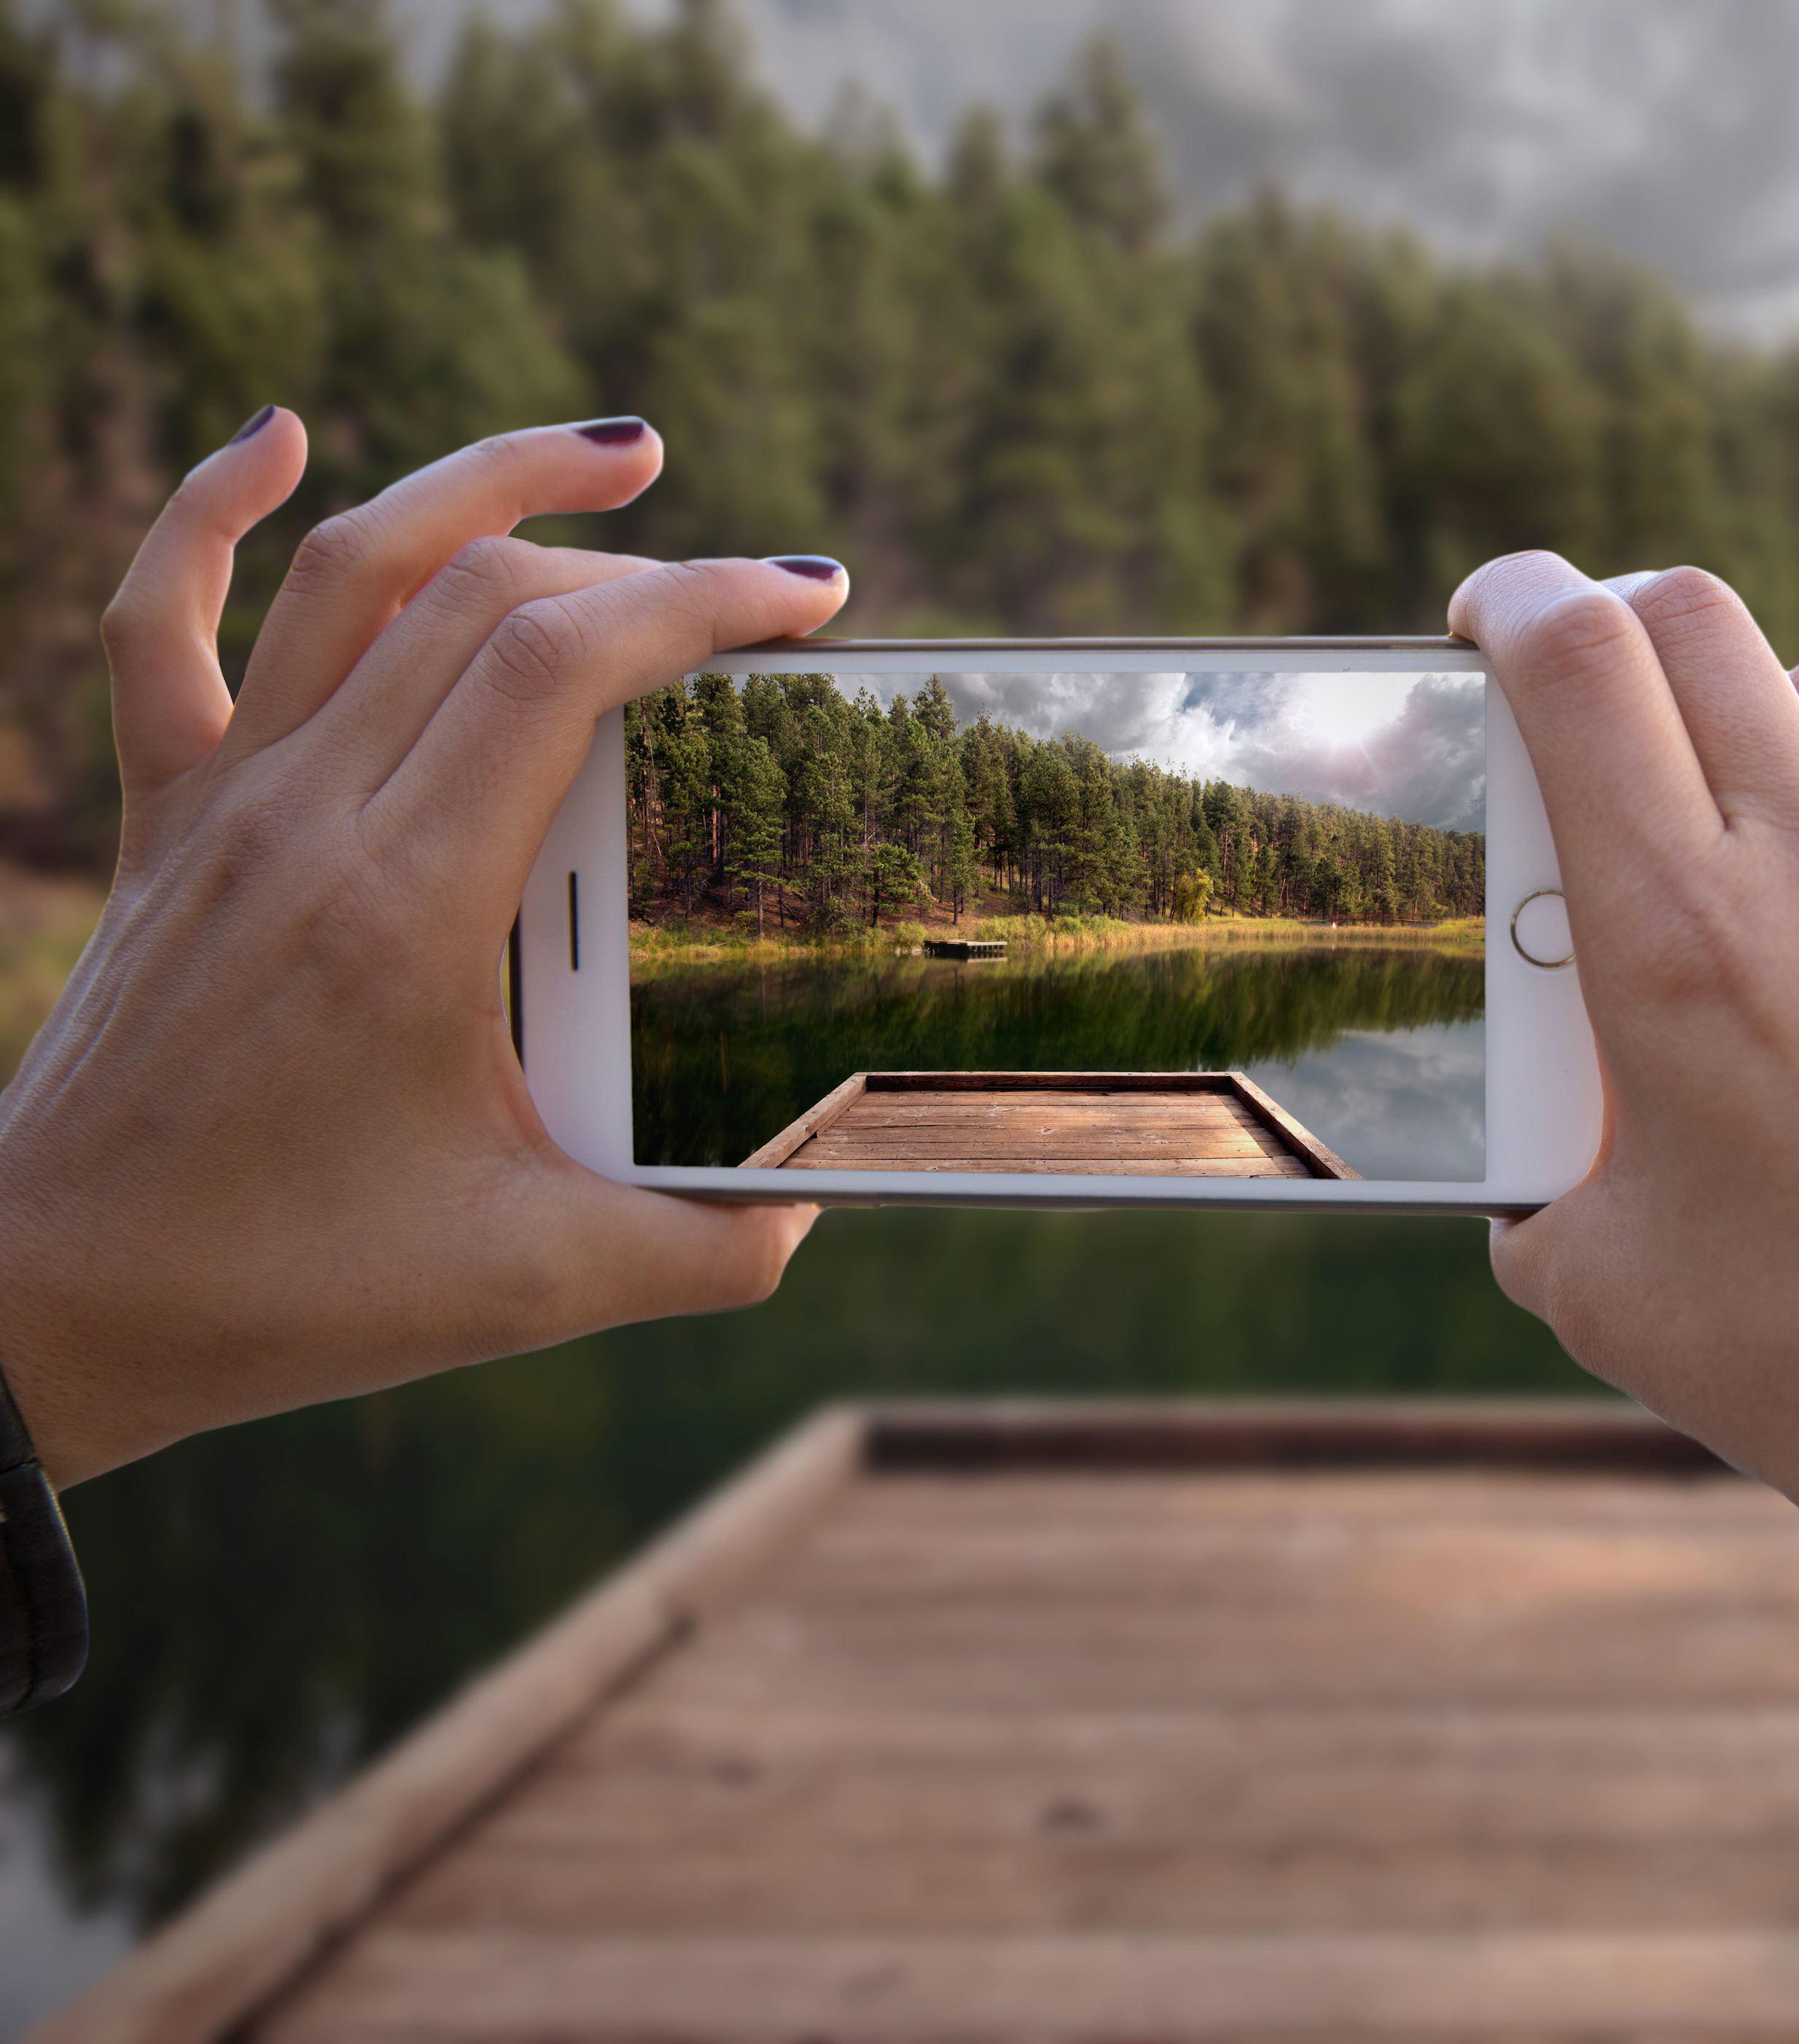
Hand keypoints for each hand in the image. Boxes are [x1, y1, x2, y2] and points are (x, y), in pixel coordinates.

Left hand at [0, 413, 848, 1483]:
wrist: (49, 1307)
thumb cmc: (284, 1292)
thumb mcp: (530, 1287)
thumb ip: (703, 1246)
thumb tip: (823, 1194)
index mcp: (402, 911)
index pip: (559, 672)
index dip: (698, 605)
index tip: (807, 601)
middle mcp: (302, 821)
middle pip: (477, 600)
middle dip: (644, 556)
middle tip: (763, 590)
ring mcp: (219, 807)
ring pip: (346, 570)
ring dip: (484, 481)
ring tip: (614, 453)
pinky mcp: (162, 823)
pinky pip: (161, 625)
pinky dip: (209, 512)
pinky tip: (278, 436)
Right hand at [1455, 557, 1798, 1577]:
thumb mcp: (1597, 1278)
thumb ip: (1537, 1170)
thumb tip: (1534, 1141)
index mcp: (1671, 935)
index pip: (1574, 657)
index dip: (1511, 598)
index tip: (1487, 615)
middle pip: (1696, 619)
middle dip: (1616, 627)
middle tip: (1592, 705)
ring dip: (1763, 720)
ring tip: (1743, 825)